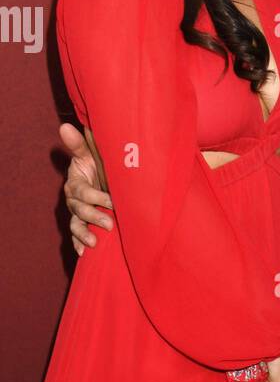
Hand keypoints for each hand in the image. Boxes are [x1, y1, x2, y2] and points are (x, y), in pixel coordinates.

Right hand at [60, 122, 113, 255]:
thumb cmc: (99, 164)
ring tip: (94, 243)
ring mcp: (77, 213)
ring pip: (76, 225)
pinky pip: (76, 236)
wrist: (105, 176)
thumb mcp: (91, 153)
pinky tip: (84, 254)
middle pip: (79, 210)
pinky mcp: (82, 224)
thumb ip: (79, 144)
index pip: (82, 191)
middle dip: (93, 217)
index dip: (95, 196)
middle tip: (110, 223)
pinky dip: (79, 245)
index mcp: (76, 182)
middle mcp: (74, 199)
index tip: (112, 200)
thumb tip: (65, 126)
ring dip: (84, 234)